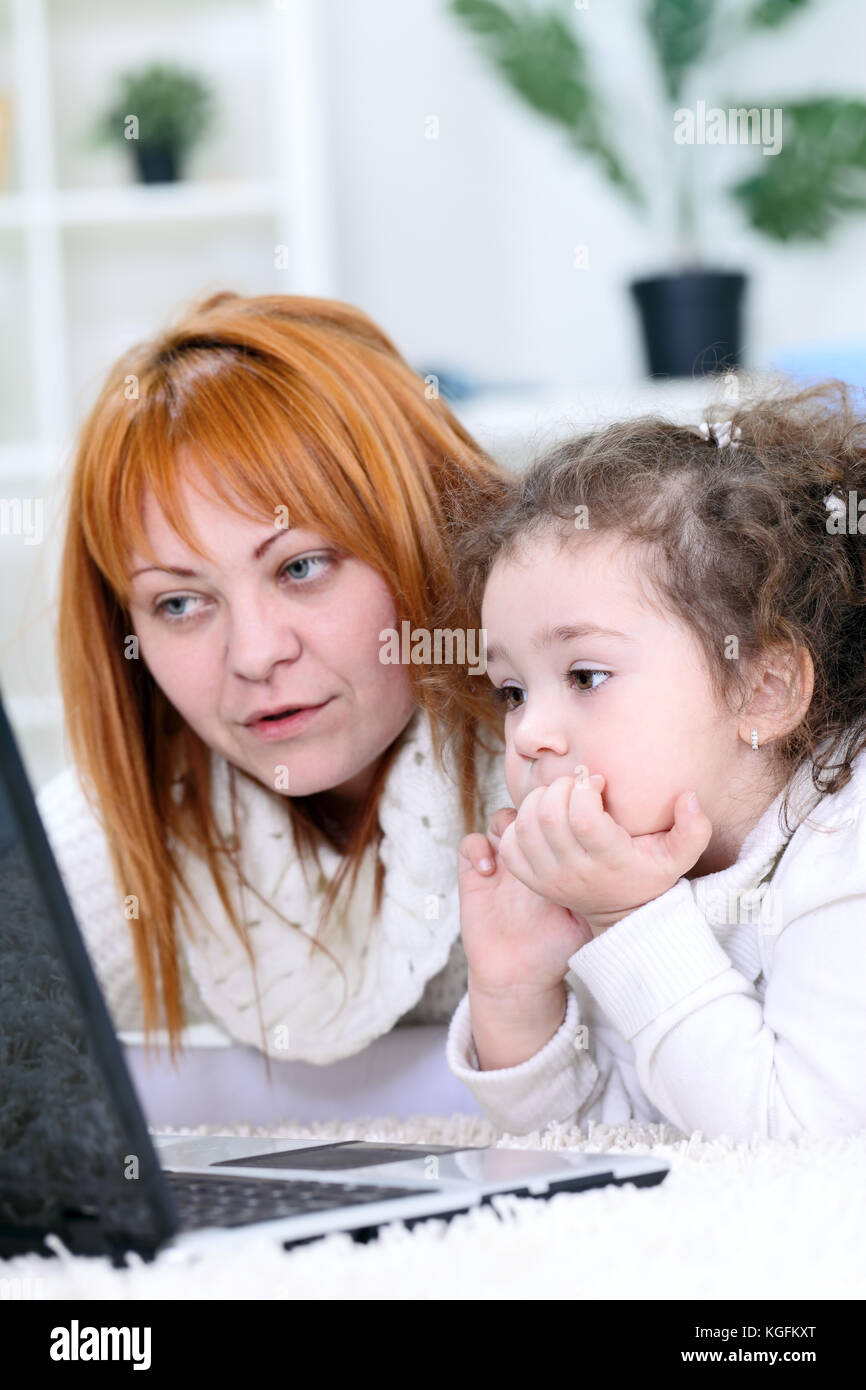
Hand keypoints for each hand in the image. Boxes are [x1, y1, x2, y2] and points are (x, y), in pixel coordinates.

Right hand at [458, 819, 593, 998]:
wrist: (520, 975)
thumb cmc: (559, 945)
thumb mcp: (590, 915)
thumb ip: (605, 891)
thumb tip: (640, 871)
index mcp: (558, 855)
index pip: (563, 814)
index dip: (570, 805)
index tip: (584, 807)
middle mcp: (531, 853)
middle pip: (532, 809)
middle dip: (540, 807)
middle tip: (553, 816)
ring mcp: (503, 861)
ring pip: (502, 820)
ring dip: (509, 824)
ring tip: (522, 841)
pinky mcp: (475, 875)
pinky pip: (469, 845)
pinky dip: (478, 850)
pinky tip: (490, 870)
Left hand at [497, 772, 712, 935]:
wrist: (620, 916)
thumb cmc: (648, 875)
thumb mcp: (678, 857)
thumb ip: (693, 828)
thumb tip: (689, 797)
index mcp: (609, 860)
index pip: (583, 817)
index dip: (584, 790)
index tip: (596, 782)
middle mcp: (575, 872)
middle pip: (548, 816)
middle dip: (559, 787)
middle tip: (573, 785)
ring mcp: (548, 879)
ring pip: (525, 826)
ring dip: (536, 800)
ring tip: (556, 797)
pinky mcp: (532, 882)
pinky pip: (508, 847)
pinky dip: (517, 826)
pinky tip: (539, 820)